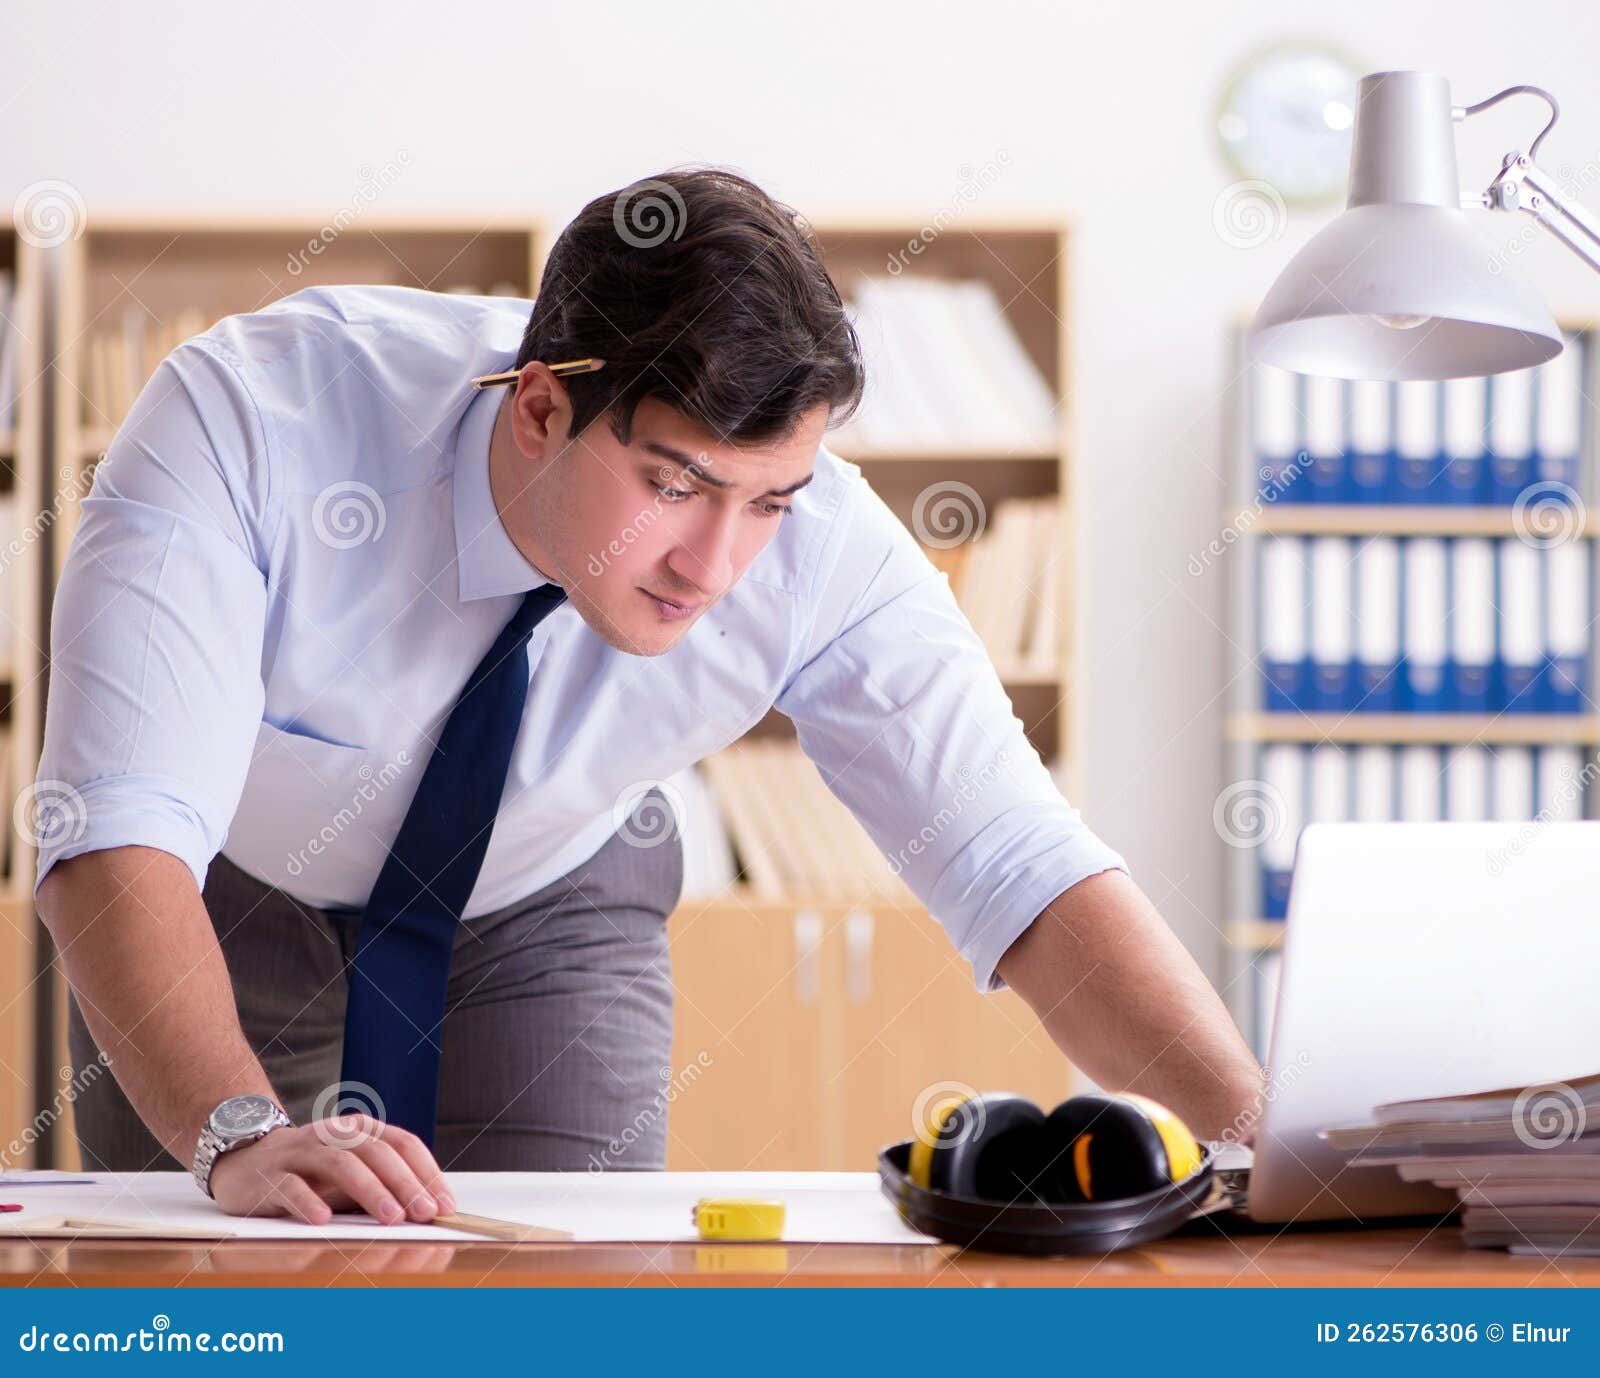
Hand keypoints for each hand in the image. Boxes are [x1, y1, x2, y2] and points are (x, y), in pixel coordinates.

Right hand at [207, 1115, 455, 1224]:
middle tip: (425, 1213)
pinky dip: (309, 1202)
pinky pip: (291, 1186)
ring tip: (392, 1218)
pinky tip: (324, 1221)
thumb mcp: (353, 1175)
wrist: (246, 1162)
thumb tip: (430, 1213)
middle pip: (377, 1153)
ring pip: (341, 1164)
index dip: (427, 1172)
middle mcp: (334, 1134)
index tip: (445, 1204)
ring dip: (371, 1191)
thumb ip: (384, 1186)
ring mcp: (301, 1151)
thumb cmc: (312, 1174)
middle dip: (406, 1184)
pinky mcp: (270, 1174)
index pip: (402, 1143)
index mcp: (361, 1130)